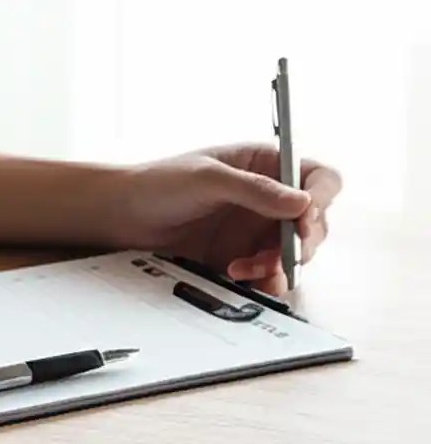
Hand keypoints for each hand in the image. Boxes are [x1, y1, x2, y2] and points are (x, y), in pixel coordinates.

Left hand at [117, 143, 342, 295]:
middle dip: (302, 241)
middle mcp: (268, 197)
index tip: (305, 221)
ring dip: (279, 265)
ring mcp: (256, 228)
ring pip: (294, 252)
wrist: (121, 214)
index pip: (318, 178)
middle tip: (284, 255)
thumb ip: (255, 190)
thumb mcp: (207, 179)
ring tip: (246, 268)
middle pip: (314, 222)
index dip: (321, 199)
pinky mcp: (241, 254)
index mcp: (266, 164)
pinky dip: (264, 279)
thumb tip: (302, 203)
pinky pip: (268, 272)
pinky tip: (242, 277)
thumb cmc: (159, 183)